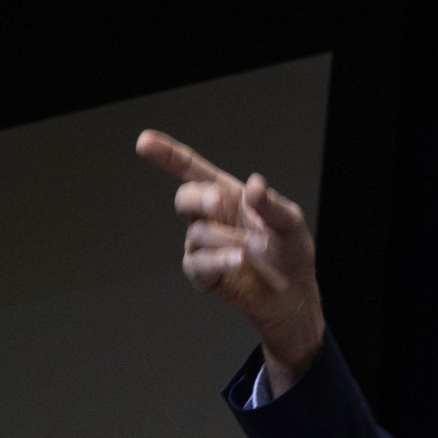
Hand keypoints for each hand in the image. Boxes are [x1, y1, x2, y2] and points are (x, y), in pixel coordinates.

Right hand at [136, 128, 325, 393]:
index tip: (144, 142)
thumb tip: (255, 184)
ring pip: (197, 234)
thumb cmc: (290, 253)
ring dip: (228, 238)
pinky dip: (218, 260)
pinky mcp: (203, 276)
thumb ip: (271, 205)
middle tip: (217, 201)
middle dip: (197, 197)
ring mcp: (203, 247)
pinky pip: (198, 264)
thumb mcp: (290, 223)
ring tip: (257, 248)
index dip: (166, 155)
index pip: (190, 170)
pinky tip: (238, 260)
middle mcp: (210, 218)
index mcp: (227, 195)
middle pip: (184, 198)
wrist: (293, 295)